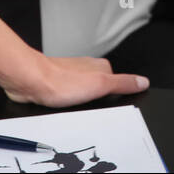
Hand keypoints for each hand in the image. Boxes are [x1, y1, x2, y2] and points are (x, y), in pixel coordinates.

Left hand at [2, 54, 147, 107]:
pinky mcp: (57, 82)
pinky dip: (69, 100)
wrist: (30, 81)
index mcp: (100, 66)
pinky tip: (66, 105)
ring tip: (79, 106)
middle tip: (94, 107)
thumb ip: (122, 83)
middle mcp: (86, 67)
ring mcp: (71, 74)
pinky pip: (68, 93)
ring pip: (84, 89)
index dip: (116, 95)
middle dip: (99, 98)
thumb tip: (143, 81)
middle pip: (101, 86)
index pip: (117, 81)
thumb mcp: (100, 85)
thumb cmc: (60, 82)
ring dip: (82, 99)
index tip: (114, 103)